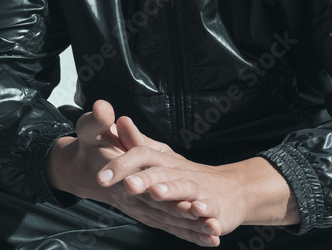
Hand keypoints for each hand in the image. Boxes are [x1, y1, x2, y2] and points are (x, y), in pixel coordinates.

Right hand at [46, 100, 220, 245]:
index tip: (180, 196)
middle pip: (159, 207)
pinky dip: (190, 235)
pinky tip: (211, 241)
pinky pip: (170, 227)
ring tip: (213, 230)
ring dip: (191, 228)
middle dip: (181, 212)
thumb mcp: (90, 129)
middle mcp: (131, 197)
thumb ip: (98, 119)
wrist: (86, 170)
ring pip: (168, 221)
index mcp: (119, 176)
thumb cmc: (92, 147)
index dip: (160, 190)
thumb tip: (102, 107)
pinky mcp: (149, 215)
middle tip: (203, 213)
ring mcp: (141, 208)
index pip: (140, 185)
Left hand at [97, 113, 299, 246]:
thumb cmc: (185, 174)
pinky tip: (199, 212)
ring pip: (184, 188)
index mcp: (162, 161)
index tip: (101, 176)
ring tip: (158, 192)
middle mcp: (179, 173)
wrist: (230, 189)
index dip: (121, 165)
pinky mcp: (214, 208)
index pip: (141, 155)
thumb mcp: (159, 156)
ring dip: (172, 190)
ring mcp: (198, 190)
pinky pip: (210, 210)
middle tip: (127, 184)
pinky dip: (206, 212)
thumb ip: (136, 142)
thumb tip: (119, 120)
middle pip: (160, 172)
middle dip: (144, 179)